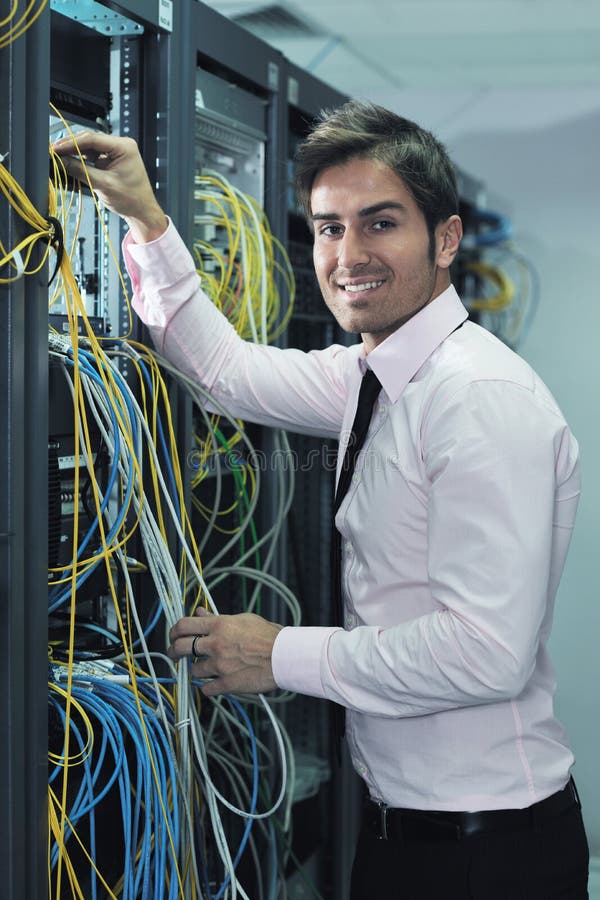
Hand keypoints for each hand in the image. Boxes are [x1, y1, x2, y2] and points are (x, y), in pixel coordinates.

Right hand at [51, 132, 167, 242]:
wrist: (142, 212)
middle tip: (54, 152)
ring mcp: (115, 153)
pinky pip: (92, 156)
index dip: (71, 143)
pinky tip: (69, 162)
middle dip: (71, 146)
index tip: (56, 149)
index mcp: (124, 147)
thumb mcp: (103, 184)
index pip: (92, 139)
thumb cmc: (132, 200)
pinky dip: (81, 159)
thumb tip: (61, 161)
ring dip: (74, 152)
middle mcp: (120, 146)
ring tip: (58, 157)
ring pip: (89, 147)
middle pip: (89, 140)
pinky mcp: (111, 161)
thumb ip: (80, 170)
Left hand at [168, 607, 283, 696]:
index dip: (174, 630)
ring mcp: (220, 665)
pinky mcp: (227, 683)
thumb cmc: (269, 636)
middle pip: (180, 647)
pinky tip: (213, 684)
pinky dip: (208, 687)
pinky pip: (206, 689)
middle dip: (173, 652)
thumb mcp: (243, 619)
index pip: (184, 625)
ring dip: (196, 670)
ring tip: (204, 669)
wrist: (284, 656)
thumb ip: (218, 617)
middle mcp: (215, 644)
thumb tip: (201, 612)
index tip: (173, 635)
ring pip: (193, 670)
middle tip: (174, 654)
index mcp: (219, 625)